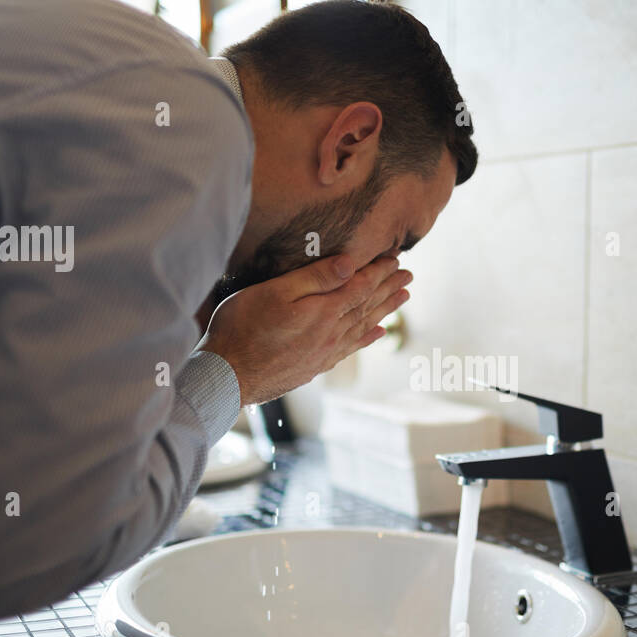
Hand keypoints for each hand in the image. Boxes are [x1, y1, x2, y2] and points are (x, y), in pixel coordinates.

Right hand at [195, 253, 411, 405]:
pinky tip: (376, 333)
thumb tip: (350, 264)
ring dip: (385, 310)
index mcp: (323, 312)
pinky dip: (367, 338)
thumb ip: (314, 278)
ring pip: (364, 327)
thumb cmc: (242, 328)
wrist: (228, 376)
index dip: (379, 271)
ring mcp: (324, 353)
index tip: (395, 259)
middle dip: (389, 288)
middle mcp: (331, 334)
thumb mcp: (274, 292)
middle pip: (367, 306)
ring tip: (403, 298)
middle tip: (408, 276)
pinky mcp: (315, 366)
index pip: (360, 286)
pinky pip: (351, 348)